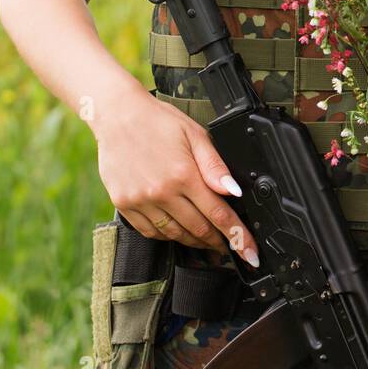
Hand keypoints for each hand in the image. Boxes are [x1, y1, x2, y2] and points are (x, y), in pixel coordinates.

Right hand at [95, 86, 259, 266]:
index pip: (218, 215)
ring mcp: (140, 201)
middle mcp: (161, 192)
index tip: (250, 253)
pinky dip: (167, 236)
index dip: (238, 237)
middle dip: (218, 241)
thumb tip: (234, 191)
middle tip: (230, 246)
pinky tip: (176, 230)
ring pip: (174, 235)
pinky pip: (150, 232)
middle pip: (198, 230)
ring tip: (206, 240)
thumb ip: (215, 166)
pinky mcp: (123, 205)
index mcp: (183, 174)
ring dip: (194, 241)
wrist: (117, 115)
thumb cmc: (158, 121)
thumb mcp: (195, 135)